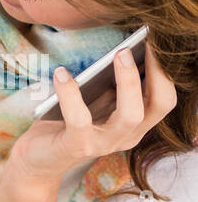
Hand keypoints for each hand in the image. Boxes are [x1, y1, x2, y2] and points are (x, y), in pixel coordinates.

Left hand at [10, 44, 177, 184]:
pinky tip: (61, 73)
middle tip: (140, 47)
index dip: (164, 72)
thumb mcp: (96, 104)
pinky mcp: (77, 145)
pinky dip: (70, 92)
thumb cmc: (67, 125)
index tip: (157, 43)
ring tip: (117, 54)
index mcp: (135, 124)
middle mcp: (125, 135)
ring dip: (127, 82)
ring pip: (129, 115)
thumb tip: (126, 52)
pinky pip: (79, 119)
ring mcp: (103, 143)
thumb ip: (113, 87)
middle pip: (157, 105)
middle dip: (154, 74)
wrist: (38, 159)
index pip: (163, 100)